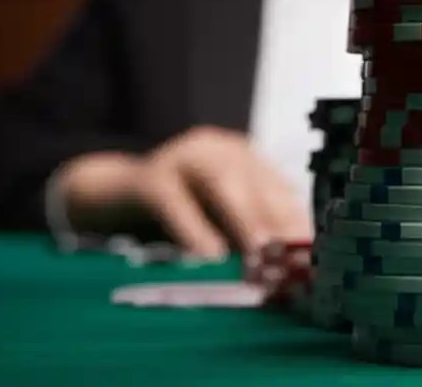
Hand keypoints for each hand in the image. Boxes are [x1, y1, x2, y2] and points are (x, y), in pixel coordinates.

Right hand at [56, 126, 311, 258]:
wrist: (106, 197)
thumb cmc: (174, 214)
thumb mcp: (217, 222)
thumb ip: (248, 238)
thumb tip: (288, 273)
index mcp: (243, 157)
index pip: (280, 189)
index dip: (298, 223)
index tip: (314, 257)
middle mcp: (218, 148)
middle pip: (258, 182)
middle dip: (279, 220)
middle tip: (294, 257)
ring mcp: (181, 156)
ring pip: (221, 181)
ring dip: (245, 218)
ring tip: (261, 253)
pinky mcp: (146, 175)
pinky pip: (172, 199)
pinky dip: (192, 227)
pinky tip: (207, 254)